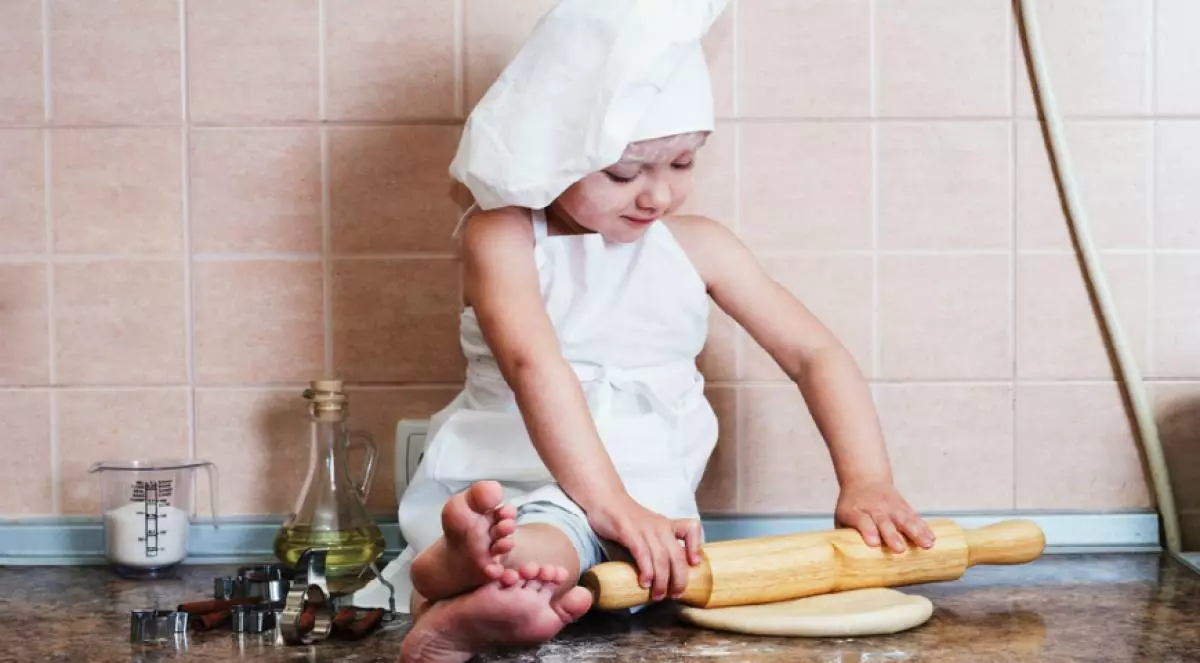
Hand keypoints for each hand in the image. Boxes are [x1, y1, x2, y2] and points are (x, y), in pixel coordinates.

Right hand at [586, 495, 702, 601]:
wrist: (606, 500)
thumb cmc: (627, 519)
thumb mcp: (650, 528)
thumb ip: (659, 545)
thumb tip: (665, 574)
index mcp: (667, 525)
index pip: (691, 529)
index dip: (696, 547)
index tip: (694, 564)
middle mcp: (660, 526)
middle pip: (677, 555)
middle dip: (679, 579)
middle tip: (675, 594)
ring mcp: (645, 529)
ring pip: (661, 558)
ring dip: (662, 581)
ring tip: (658, 595)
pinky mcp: (628, 531)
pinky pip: (642, 553)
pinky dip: (646, 570)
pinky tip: (645, 583)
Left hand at [835, 480, 934, 552]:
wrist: (865, 479)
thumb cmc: (852, 505)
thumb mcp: (842, 516)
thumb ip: (844, 536)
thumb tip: (847, 562)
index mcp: (855, 511)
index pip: (861, 520)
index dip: (867, 530)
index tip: (874, 543)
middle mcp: (873, 508)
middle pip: (883, 521)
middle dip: (892, 535)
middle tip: (899, 549)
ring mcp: (890, 506)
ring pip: (903, 518)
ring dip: (915, 532)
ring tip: (926, 545)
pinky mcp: (903, 506)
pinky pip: (914, 517)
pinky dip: (923, 527)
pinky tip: (931, 538)